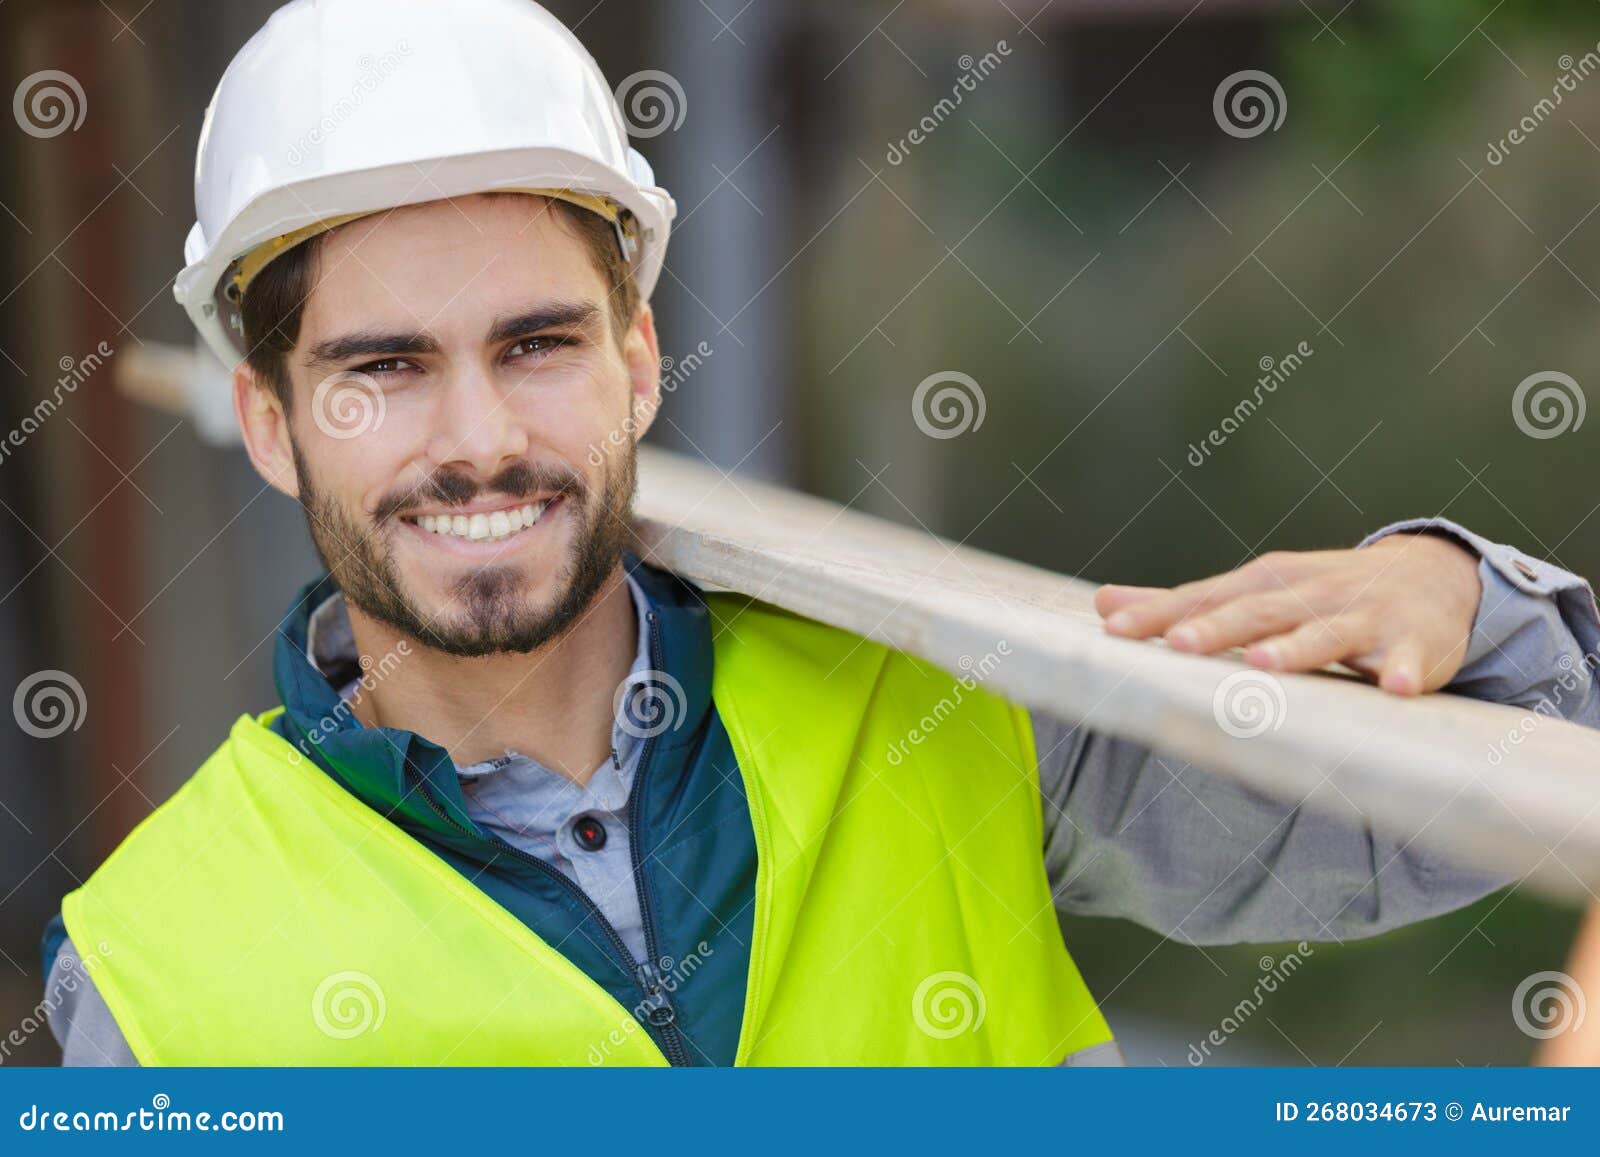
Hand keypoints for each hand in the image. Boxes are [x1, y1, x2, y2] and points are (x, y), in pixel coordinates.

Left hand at [1093, 532, 1482, 695]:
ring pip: (1327, 633)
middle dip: (1218, 627)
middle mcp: (1309, 594)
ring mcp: (1363, 616)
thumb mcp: (1254, 590)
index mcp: (1266, 584)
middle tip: (1179, 644)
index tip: (1114, 629)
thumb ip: (1182, 604)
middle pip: (1258, 612)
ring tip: (1264, 665)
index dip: (1160, 614)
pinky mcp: (1413, 643)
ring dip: (1297, 648)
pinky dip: (1401, 671)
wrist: (1431, 575)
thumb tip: (1103, 603)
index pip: (1205, 598)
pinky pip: (1408, 660)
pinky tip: (1392, 687)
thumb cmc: (1321, 592)